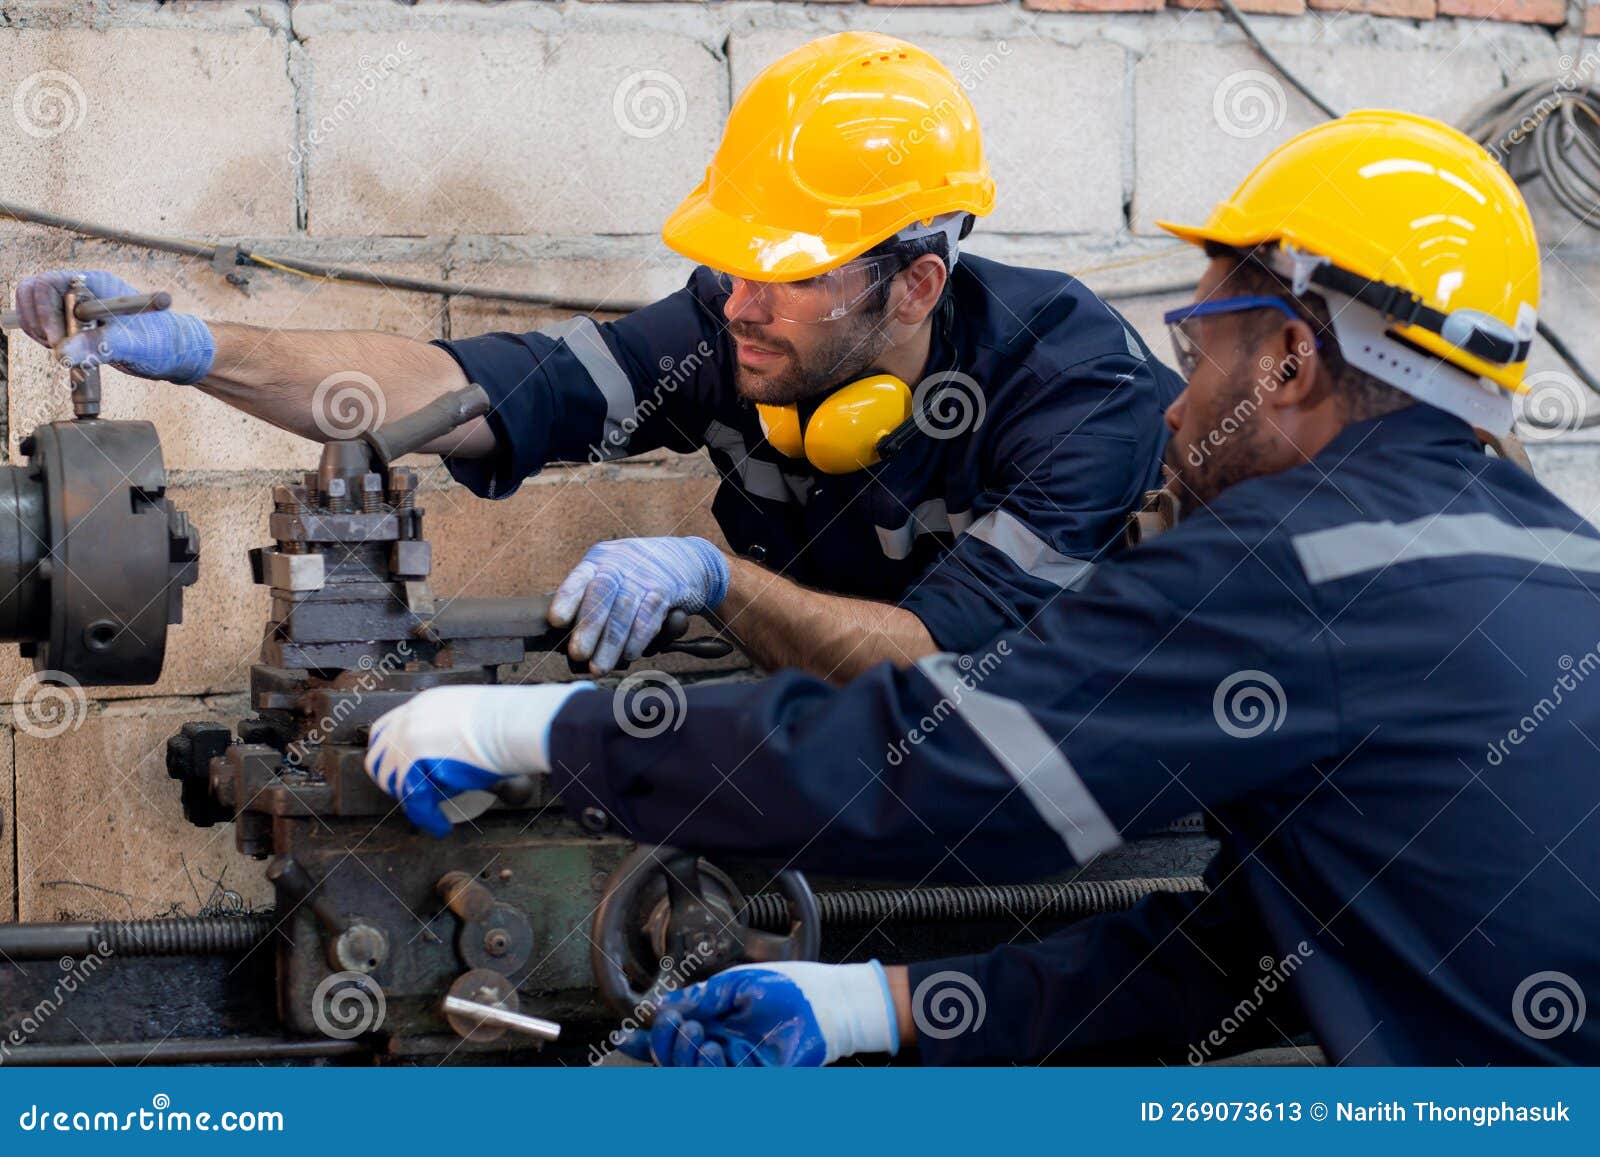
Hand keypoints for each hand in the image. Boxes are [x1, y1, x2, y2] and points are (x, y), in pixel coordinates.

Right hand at [12, 270, 214, 383]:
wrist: (175, 352)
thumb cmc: (161, 342)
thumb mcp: (131, 344)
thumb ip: (98, 345)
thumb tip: (63, 354)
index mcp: (94, 284)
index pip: (46, 285)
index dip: (43, 312)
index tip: (57, 341)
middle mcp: (81, 291)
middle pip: (33, 293)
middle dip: (37, 321)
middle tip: (58, 346)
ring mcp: (76, 307)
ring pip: (35, 309)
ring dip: (40, 332)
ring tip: (66, 351)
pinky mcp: (76, 323)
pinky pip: (46, 325)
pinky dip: (47, 339)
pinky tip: (69, 352)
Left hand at [363, 683, 591, 836]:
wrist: (515, 723)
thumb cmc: (510, 720)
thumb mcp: (478, 717)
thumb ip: (469, 733)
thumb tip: (481, 753)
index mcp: (424, 705)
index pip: (388, 729)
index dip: (390, 754)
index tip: (402, 771)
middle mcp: (410, 720)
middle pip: (379, 756)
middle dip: (392, 779)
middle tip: (416, 795)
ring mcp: (409, 741)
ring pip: (395, 781)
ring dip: (411, 798)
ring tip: (432, 809)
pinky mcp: (415, 764)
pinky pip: (414, 801)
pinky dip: (426, 818)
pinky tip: (440, 827)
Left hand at [549, 536, 729, 673]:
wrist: (683, 559)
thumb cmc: (634, 576)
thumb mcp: (610, 574)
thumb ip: (588, 599)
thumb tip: (562, 633)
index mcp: (598, 560)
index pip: (579, 578)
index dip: (566, 598)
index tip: (556, 621)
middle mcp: (619, 564)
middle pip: (602, 593)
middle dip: (589, 627)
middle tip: (578, 654)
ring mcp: (644, 576)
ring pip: (625, 610)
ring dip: (612, 642)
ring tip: (599, 667)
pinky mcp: (666, 590)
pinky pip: (650, 616)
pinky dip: (639, 638)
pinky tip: (629, 654)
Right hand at [616, 961, 898, 1066]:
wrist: (825, 1001)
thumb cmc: (789, 990)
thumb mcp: (734, 984)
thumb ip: (699, 996)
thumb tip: (665, 1007)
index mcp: (715, 1023)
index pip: (673, 1039)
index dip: (647, 1041)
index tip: (624, 1036)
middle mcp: (720, 1048)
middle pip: (672, 1060)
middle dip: (662, 1042)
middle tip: (671, 1022)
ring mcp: (734, 1066)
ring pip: (689, 1074)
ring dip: (682, 1055)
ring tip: (696, 1032)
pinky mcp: (751, 1080)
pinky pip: (716, 1082)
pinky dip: (706, 1067)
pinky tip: (713, 1049)